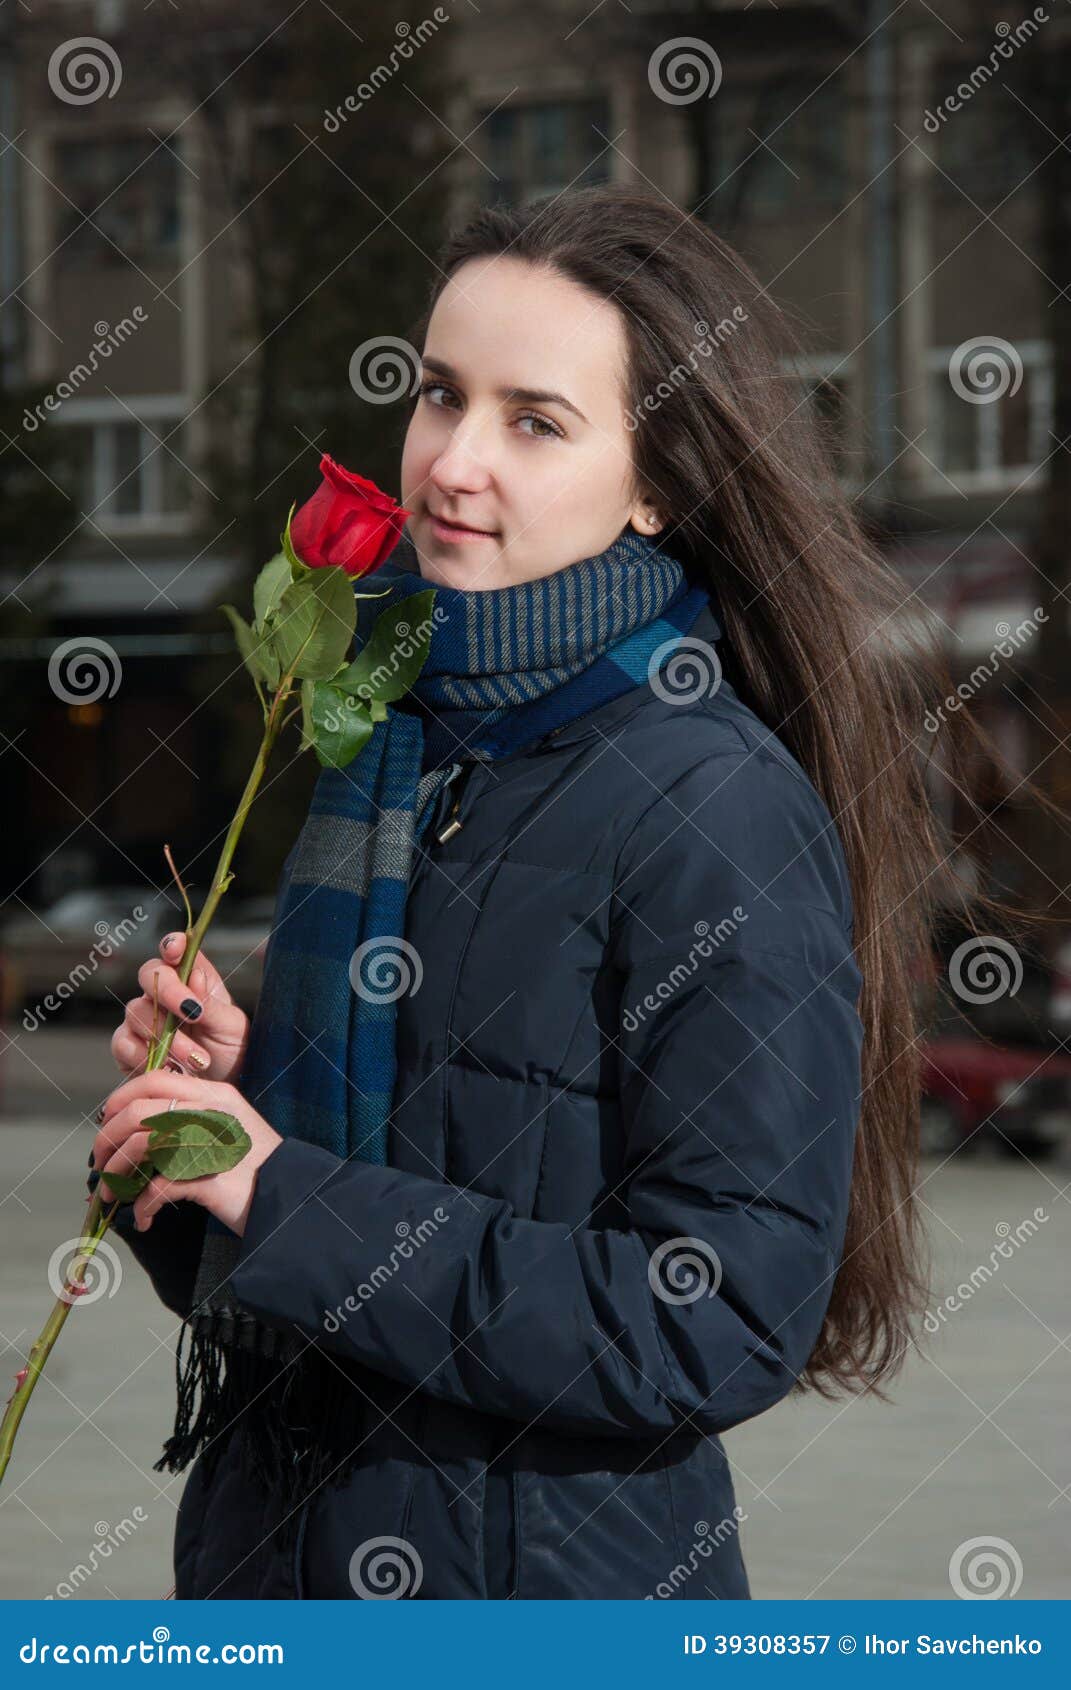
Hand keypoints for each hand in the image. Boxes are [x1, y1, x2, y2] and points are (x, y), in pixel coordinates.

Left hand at [92, 1070, 283, 1237]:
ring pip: (142, 1146)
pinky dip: (143, 1206)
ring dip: (117, 1175)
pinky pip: (159, 1188)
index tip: (106, 1123)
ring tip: (113, 1195)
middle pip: (138, 1111)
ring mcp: (211, 1144)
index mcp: (215, 1094)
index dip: (119, 1098)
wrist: (296, 1200)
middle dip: (107, 1139)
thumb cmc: (257, 1169)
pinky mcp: (210, 1179)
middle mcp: (211, 1112)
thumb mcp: (227, 1129)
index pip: (154, 1079)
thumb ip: (192, 1118)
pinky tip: (145, 1218)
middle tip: (100, 1163)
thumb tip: (138, 1130)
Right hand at [111, 932, 250, 1083]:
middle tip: (193, 1014)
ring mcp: (142, 1021)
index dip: (172, 945)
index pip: (175, 950)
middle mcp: (163, 995)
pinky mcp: (128, 1049)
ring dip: (167, 1036)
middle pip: (149, 975)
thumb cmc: (230, 1054)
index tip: (176, 951)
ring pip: (136, 1012)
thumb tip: (194, 977)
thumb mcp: (231, 1028)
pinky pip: (123, 1043)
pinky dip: (145, 1056)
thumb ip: (211, 1005)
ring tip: (197, 1058)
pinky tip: (170, 1069)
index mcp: (193, 980)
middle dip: (169, 992)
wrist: (216, 1093)